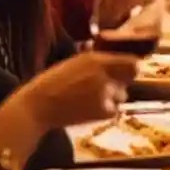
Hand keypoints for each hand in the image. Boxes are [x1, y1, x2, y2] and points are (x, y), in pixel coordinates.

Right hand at [14, 51, 139, 127]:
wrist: (38, 106)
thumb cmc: (51, 83)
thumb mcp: (74, 63)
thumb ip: (96, 62)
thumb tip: (113, 61)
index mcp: (95, 58)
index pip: (131, 61)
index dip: (130, 66)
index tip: (126, 70)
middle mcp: (104, 73)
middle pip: (131, 76)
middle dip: (123, 80)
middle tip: (109, 86)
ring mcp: (105, 92)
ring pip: (122, 94)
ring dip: (114, 97)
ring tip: (92, 99)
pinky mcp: (103, 111)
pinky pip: (115, 110)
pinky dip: (106, 111)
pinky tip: (89, 109)